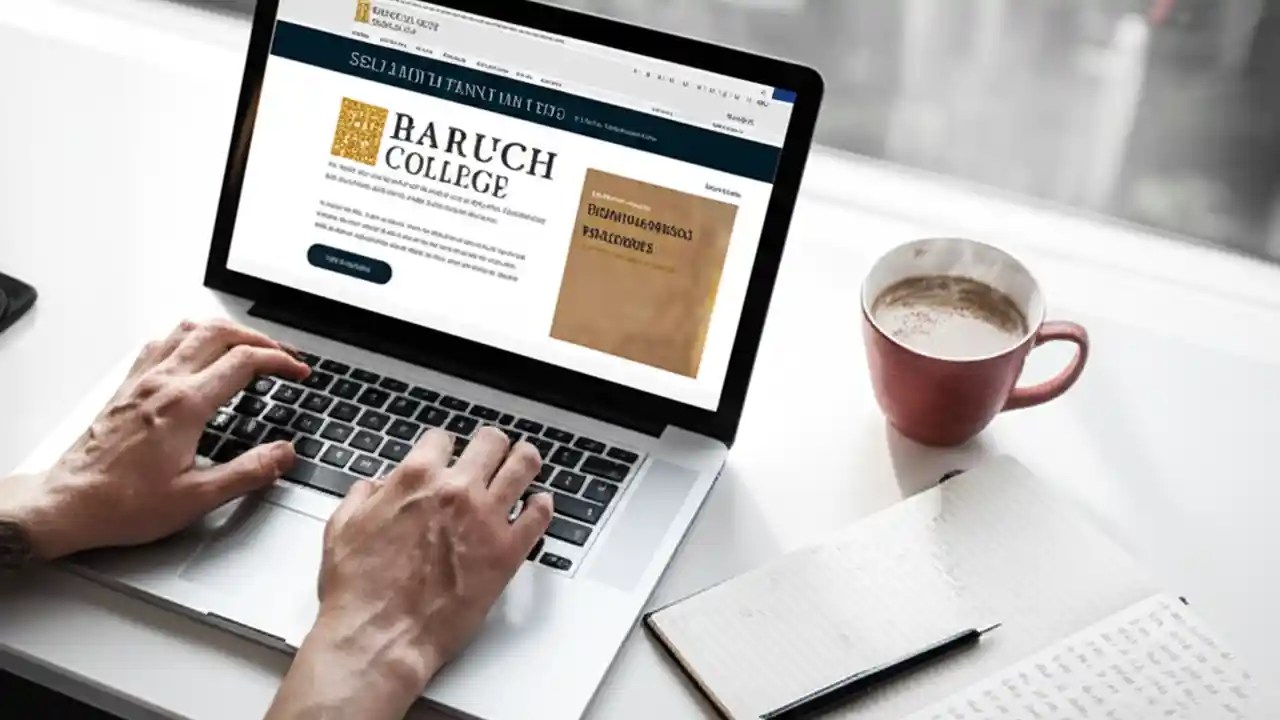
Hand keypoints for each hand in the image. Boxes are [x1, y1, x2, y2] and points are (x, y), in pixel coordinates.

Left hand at [0, 319, 309, 559]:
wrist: (70, 504)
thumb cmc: (123, 503)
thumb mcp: (197, 498)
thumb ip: (248, 472)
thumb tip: (284, 454)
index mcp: (185, 406)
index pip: (244, 361)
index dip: (281, 361)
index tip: (298, 371)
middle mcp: (162, 384)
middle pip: (219, 333)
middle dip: (260, 339)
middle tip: (282, 355)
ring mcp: (142, 381)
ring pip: (188, 329)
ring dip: (225, 331)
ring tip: (247, 346)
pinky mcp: (127, 387)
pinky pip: (161, 343)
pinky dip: (189, 337)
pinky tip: (196, 352)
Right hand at [266, 427, 552, 719]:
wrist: (380, 636)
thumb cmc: (359, 590)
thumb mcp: (342, 528)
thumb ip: (362, 497)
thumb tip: (374, 487)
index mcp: (416, 478)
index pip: (441, 439)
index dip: (443, 446)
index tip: (447, 454)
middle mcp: (456, 490)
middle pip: (490, 442)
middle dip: (490, 445)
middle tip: (491, 453)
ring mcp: (486, 518)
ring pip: (523, 466)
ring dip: (523, 461)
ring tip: (524, 462)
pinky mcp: (508, 552)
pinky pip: (539, 516)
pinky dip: (541, 506)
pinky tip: (537, 505)